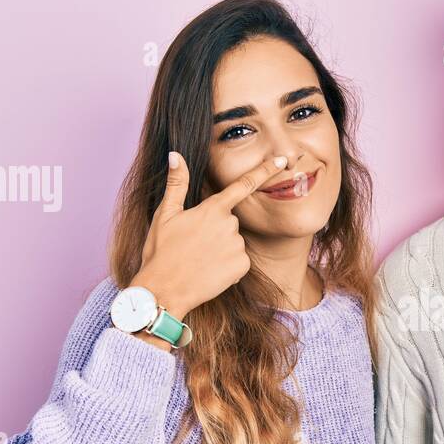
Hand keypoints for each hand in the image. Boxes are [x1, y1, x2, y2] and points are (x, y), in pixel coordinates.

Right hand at [132, 151, 288, 316]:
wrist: (164, 289)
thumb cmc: (161, 251)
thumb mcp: (165, 214)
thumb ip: (177, 183)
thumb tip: (176, 155)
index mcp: (213, 209)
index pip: (244, 184)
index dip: (265, 171)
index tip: (282, 161)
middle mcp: (230, 225)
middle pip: (231, 221)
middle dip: (217, 230)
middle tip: (194, 244)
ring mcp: (238, 246)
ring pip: (234, 242)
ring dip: (222, 249)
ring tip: (199, 259)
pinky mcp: (242, 266)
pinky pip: (239, 261)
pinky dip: (228, 266)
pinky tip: (210, 271)